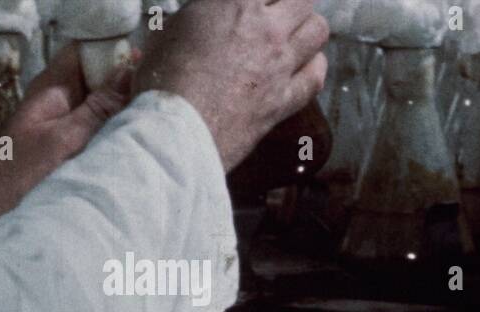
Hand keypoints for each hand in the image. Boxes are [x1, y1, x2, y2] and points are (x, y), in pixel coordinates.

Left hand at [0, 44, 135, 223]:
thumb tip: (129, 73)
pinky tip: (128, 132)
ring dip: (118, 105)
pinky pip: (96, 122)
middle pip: (96, 73)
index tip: (140, 63)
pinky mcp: (68, 138)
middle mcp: (58, 96)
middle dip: (122, 80)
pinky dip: (111, 124)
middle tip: (149, 92)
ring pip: (99, 98)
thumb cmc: (22, 171)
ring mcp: (63, 117)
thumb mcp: (66, 138)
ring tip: (144, 112)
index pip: (84, 50)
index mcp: (52, 87)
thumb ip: (98, 108)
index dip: (111, 51)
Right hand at [134, 0, 328, 170]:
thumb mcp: (166, 33)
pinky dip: (314, 66)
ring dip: (306, 27)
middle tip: (273, 10)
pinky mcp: (283, 100)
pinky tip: (306, 65)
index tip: (245, 6)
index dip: (251, 1)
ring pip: (317, 30)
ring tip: (293, 33)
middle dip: (289, 2)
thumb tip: (200, 20)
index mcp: (234, 3)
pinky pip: (315, 76)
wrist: (177, 131)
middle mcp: (266, 28)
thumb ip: (194, 18)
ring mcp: (280, 65)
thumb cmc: (162, 82)